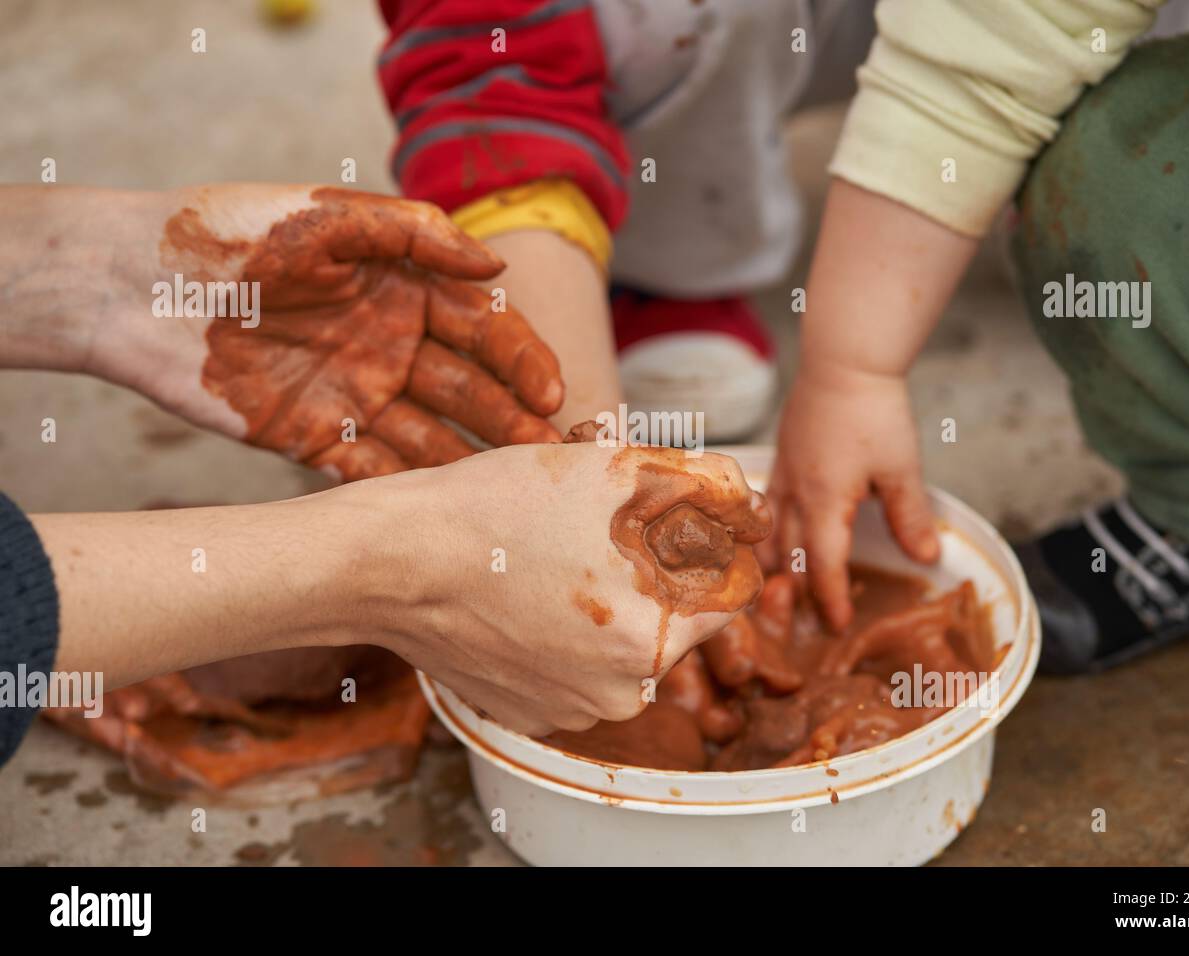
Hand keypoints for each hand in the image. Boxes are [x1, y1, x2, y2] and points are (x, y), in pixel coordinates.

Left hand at [95, 184, 563, 478]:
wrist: (130, 283)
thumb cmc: (229, 232)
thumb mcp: (328, 214)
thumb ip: (416, 234)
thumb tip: (497, 269)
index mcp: (401, 288)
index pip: (483, 328)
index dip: (522, 359)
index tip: (552, 392)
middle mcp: (388, 344)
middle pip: (468, 389)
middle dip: (512, 420)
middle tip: (548, 455)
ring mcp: (353, 393)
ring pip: (429, 436)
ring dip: (470, 463)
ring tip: (509, 492)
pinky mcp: (311, 437)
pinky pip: (369, 469)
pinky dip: (403, 488)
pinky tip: (439, 509)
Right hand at [344, 440, 770, 735]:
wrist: (393, 561)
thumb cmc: (496, 509)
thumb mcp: (613, 472)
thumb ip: (703, 486)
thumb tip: (750, 504)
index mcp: (651, 639)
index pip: (732, 591)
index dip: (715, 541)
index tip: (680, 512)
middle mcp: (620, 693)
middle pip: (677, 617)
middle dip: (657, 567)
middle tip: (601, 523)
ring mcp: (571, 710)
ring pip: (626, 642)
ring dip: (612, 599)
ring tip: (558, 553)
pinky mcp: (531, 712)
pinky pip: (579, 666)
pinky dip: (568, 629)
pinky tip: (530, 590)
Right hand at [756, 181, 975, 629]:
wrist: (843, 360)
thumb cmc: (874, 411)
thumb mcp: (901, 468)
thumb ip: (910, 517)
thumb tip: (926, 558)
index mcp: (825, 502)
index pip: (823, 564)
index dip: (830, 598)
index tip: (839, 624)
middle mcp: (795, 493)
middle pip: (788, 554)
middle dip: (796, 589)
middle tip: (803, 617)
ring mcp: (782, 473)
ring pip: (766, 531)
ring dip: (770, 562)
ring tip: (773, 587)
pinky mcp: (780, 455)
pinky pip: (763, 504)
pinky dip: (763, 528)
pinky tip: (766, 533)